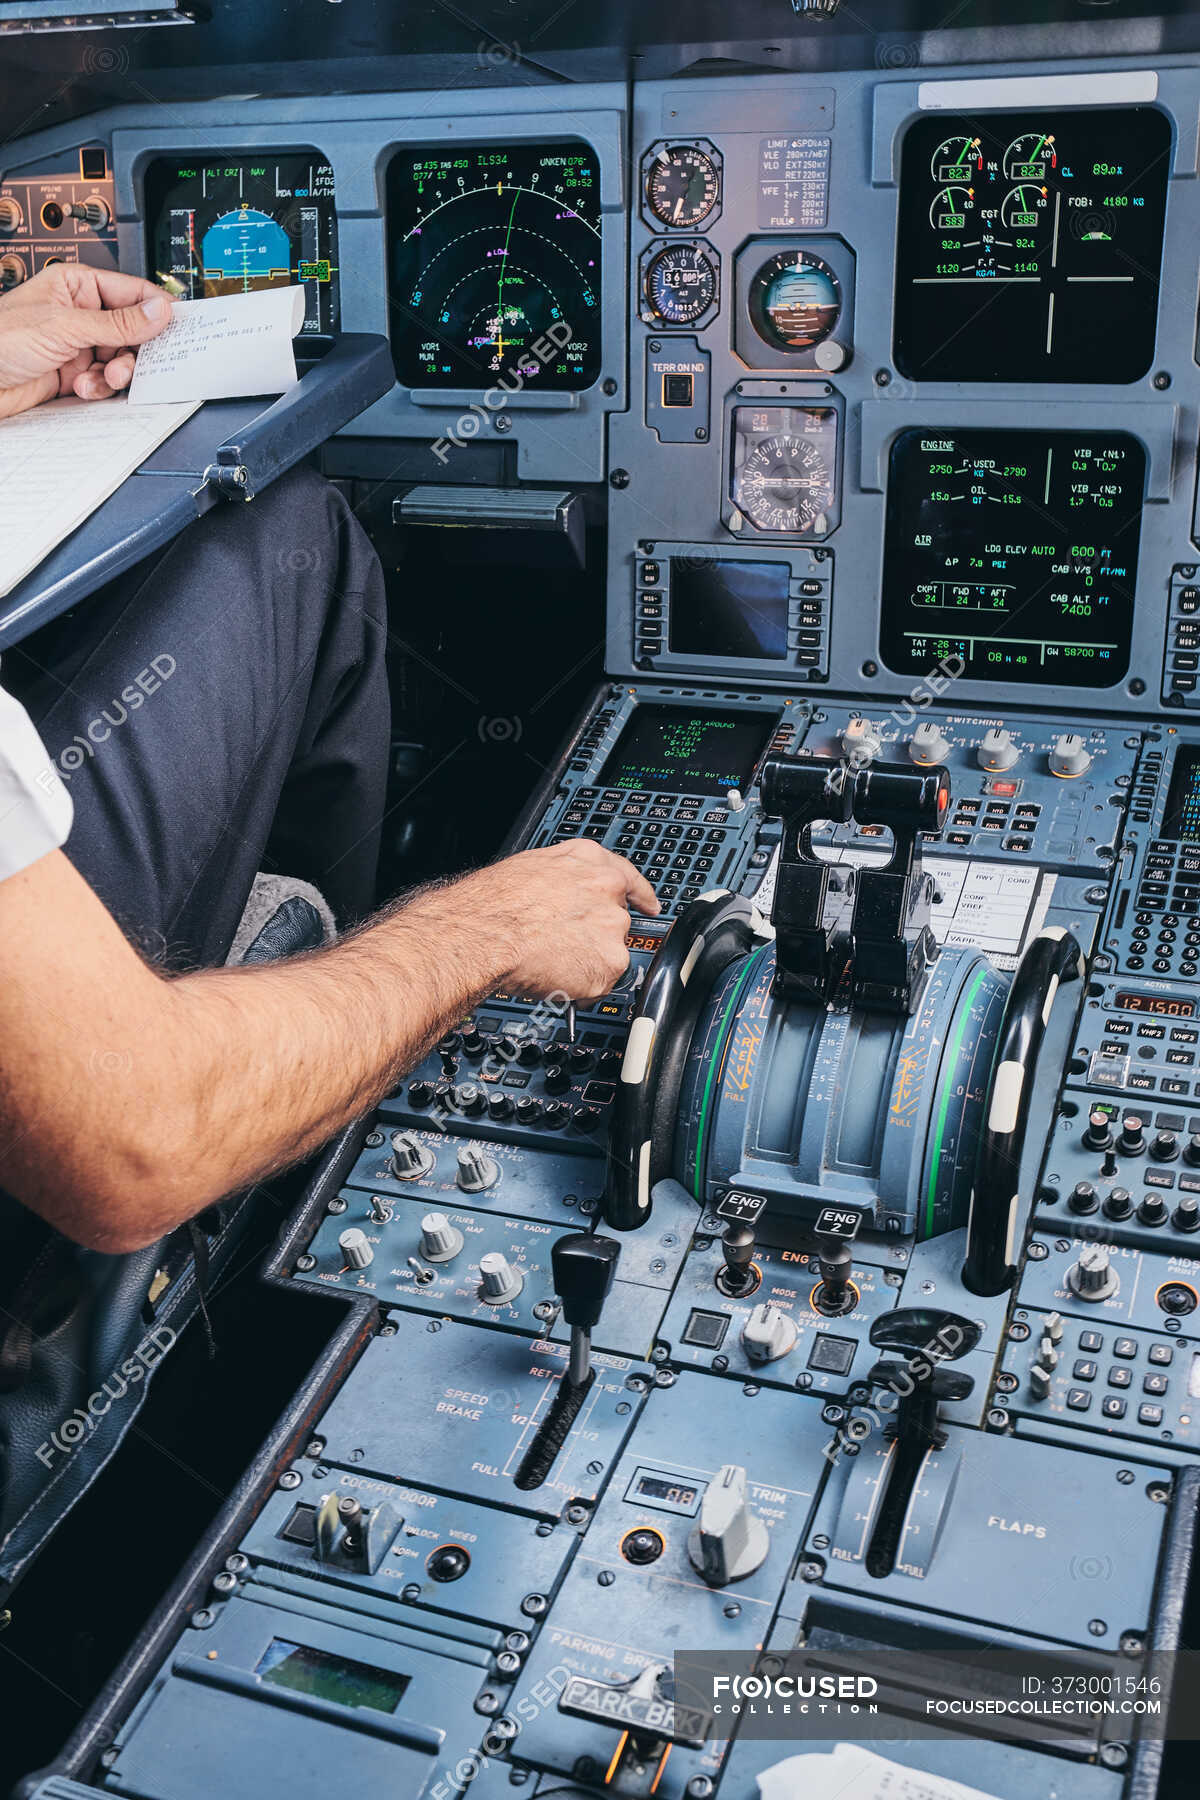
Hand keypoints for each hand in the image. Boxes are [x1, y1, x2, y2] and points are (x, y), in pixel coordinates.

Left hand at [0, 264, 171, 419]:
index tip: (176, 327)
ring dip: (116, 373)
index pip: (131, 292)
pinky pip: (105, 380)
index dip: (156, 310)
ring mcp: (78, 344)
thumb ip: (117, 323)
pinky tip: (83, 386)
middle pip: (132, 332)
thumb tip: (158, 313)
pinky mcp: (75, 373)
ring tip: (104, 377)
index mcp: (77, 286)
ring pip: (122, 359)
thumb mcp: (66, 327)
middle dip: (134, 352)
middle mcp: (81, 314)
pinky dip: (100, 387)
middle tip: (132, 362)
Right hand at [457, 839, 660, 1000]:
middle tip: (560, 946)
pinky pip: (599, 986)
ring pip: (608, 956)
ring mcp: (611, 930)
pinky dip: (579, 990)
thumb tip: (562, 893)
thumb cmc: (492, 905)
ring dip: (585, 964)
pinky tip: (553, 978)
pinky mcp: (607, 966)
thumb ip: (562, 878)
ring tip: (549, 962)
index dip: (640, 896)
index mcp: (589, 863)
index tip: (649, 906)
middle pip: (616, 924)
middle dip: (593, 939)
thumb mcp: (530, 868)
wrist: (483, 935)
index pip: (629, 878)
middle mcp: (608, 892)